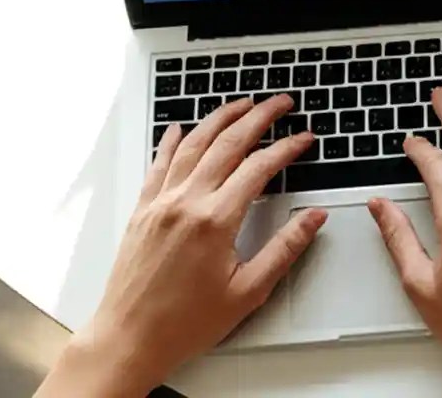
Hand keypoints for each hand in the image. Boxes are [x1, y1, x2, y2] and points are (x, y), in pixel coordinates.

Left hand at [36, 95, 325, 397]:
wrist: (128, 339)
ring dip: (220, 118)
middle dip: (259, 117)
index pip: (259, 168)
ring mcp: (160, 204)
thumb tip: (313, 218)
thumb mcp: (249, 291)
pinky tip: (179, 128)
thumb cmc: (184, 323)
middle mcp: (185, 203)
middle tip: (280, 103)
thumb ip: (285, 248)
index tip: (304, 139)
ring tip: (241, 104)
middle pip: (227, 143)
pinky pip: (159, 164)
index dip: (287, 148)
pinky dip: (171, 141)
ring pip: (192, 145)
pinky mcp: (143, 211)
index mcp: (215, 221)